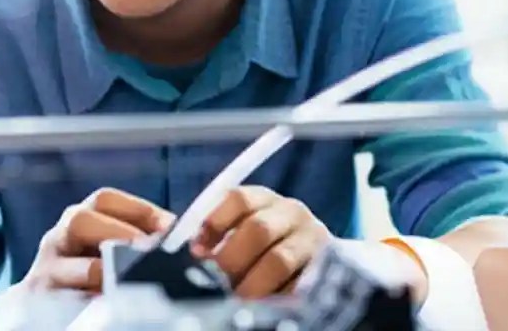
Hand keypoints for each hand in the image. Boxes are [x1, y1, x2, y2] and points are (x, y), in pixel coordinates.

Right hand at [20, 187, 174, 293]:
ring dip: (100, 274)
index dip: (139, 209)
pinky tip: (106, 305)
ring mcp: (46, 270)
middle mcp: (58, 239)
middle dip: (117, 234)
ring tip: (126, 281)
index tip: (169, 227)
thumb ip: (136, 241)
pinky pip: (61, 299)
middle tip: (146, 250)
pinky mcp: (41, 299)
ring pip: (67, 265)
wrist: (45, 304)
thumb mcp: (107, 249)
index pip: (105, 199)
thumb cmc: (88, 273)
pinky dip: (85, 302)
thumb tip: (181, 244)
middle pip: (80, 220)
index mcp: (80, 220)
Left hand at [193, 186, 331, 297]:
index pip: (237, 199)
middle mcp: (292, 213)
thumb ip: (216, 237)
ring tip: (235, 301)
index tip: (196, 250)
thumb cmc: (262, 250)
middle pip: (258, 229)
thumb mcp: (240, 234)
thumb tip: (182, 253)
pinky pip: (299, 285)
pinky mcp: (325, 270)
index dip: (213, 223)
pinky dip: (277, 298)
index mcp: (265, 199)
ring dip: (251, 285)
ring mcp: (313, 240)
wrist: (312, 264)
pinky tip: (260, 307)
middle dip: (230, 260)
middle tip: (213, 282)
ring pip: (278, 260)